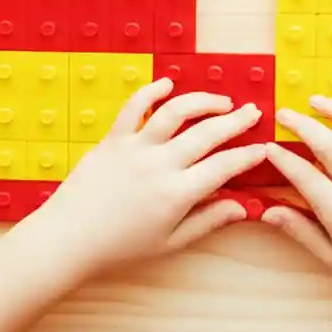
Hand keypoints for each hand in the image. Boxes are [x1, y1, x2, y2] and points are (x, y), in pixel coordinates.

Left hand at [13, 78, 267, 277]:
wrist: (68, 239)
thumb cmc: (119, 248)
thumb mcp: (169, 243)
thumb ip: (207, 222)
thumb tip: (241, 208)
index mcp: (177, 194)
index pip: (224, 167)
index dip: (247, 155)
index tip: (262, 148)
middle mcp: (160, 165)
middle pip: (207, 133)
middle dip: (236, 120)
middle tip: (253, 112)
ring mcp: (135, 148)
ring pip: (176, 111)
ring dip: (203, 101)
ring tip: (220, 101)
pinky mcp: (113, 139)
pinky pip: (134, 107)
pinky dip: (152, 90)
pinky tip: (167, 83)